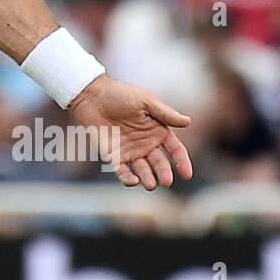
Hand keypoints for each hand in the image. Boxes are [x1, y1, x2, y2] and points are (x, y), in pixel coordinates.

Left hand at [69, 76, 192, 190]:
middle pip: (160, 163)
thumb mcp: (146, 101)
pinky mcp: (113, 156)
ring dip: (147, 179)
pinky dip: (127, 178)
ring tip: (151, 185)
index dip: (182, 162)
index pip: (175, 150)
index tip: (187, 175)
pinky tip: (133, 181)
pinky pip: (122, 171)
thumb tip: (188, 121)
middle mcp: (146, 144)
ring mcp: (130, 152)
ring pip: (143, 170)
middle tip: (166, 181)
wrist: (92, 95)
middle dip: (164, 173)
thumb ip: (165, 113)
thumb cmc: (120, 94)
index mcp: (158, 131)